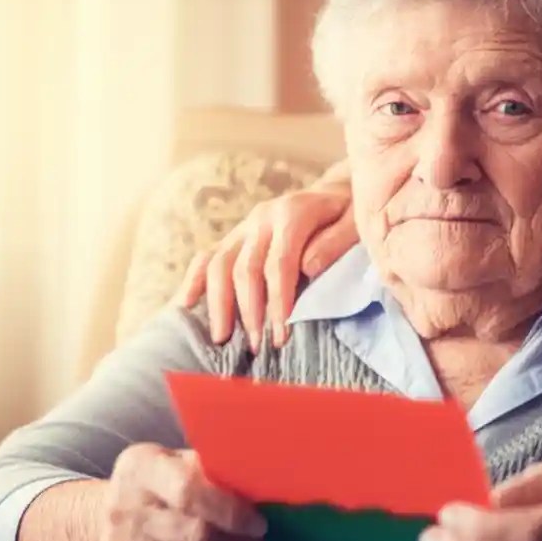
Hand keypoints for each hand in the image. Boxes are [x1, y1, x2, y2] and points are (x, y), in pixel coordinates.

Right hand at [101, 444, 266, 540]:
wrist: (101, 521)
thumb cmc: (155, 486)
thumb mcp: (175, 461)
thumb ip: (208, 469)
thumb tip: (257, 485)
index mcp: (141, 470)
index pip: (189, 492)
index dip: (231, 512)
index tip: (258, 524)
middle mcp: (125, 511)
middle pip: (194, 538)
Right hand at [176, 178, 356, 348]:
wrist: (332, 194)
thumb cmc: (349, 215)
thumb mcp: (356, 223)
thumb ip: (335, 242)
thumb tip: (307, 268)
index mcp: (292, 214)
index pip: (279, 263)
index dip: (278, 301)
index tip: (281, 336)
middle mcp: (262, 218)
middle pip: (245, 268)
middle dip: (249, 312)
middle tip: (256, 347)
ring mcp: (244, 227)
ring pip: (219, 264)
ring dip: (219, 304)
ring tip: (222, 339)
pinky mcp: (234, 237)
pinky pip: (207, 257)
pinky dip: (194, 281)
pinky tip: (185, 306)